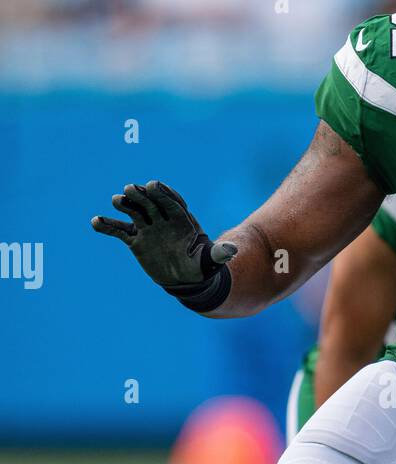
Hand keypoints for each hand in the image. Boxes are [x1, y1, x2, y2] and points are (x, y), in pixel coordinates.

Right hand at [92, 180, 236, 309]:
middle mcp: (163, 220)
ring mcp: (148, 228)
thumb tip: (233, 251)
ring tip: (116, 200)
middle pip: (151, 203)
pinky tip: (95, 222)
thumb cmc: (201, 266)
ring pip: (134, 213)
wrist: (186, 279)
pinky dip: (108, 226)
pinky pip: (120, 231)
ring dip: (125, 206)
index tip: (153, 185)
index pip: (172, 202)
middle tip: (130, 188)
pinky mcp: (136, 240)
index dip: (163, 194)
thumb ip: (220, 253)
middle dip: (142, 196)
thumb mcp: (212, 261)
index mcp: (181, 220)